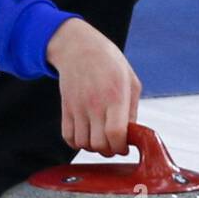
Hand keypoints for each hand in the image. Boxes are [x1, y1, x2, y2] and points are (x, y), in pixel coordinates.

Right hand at [46, 18, 140, 156]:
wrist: (78, 47)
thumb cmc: (109, 63)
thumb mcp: (131, 81)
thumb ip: (133, 110)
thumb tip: (132, 135)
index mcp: (115, 96)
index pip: (116, 134)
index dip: (121, 147)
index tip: (125, 146)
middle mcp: (95, 104)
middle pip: (99, 144)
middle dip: (109, 150)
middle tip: (114, 143)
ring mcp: (78, 107)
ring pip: (83, 144)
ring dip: (93, 147)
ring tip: (100, 137)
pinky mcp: (66, 108)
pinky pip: (68, 137)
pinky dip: (77, 143)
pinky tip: (86, 134)